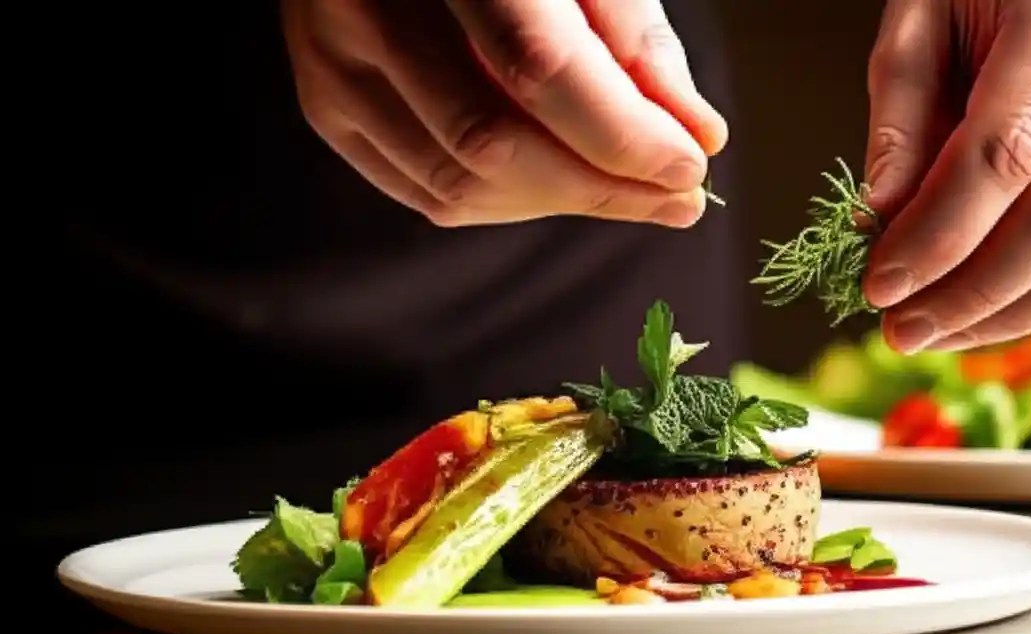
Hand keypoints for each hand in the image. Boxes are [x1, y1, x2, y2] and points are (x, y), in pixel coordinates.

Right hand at [279, 0, 726, 227]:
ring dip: (560, 203)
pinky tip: (558, 185)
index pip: (536, 65)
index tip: (690, 167)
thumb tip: (694, 137)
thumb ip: (634, 37)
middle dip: (600, 188)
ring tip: (629, 192)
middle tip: (675, 197)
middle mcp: (364, 4)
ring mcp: (331, 60)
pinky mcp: (324, 103)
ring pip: (458, 183)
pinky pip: (427, 193)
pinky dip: (508, 204)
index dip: (621, 133)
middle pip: (492, 141)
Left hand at [861, 0, 1030, 352]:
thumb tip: (882, 220)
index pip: (1007, 150)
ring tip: (941, 333)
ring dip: (1019, 308)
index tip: (880, 284)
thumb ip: (901, 114)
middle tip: (902, 329)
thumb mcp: (919, 16)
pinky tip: (995, 313)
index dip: (939, 232)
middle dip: (975, 287)